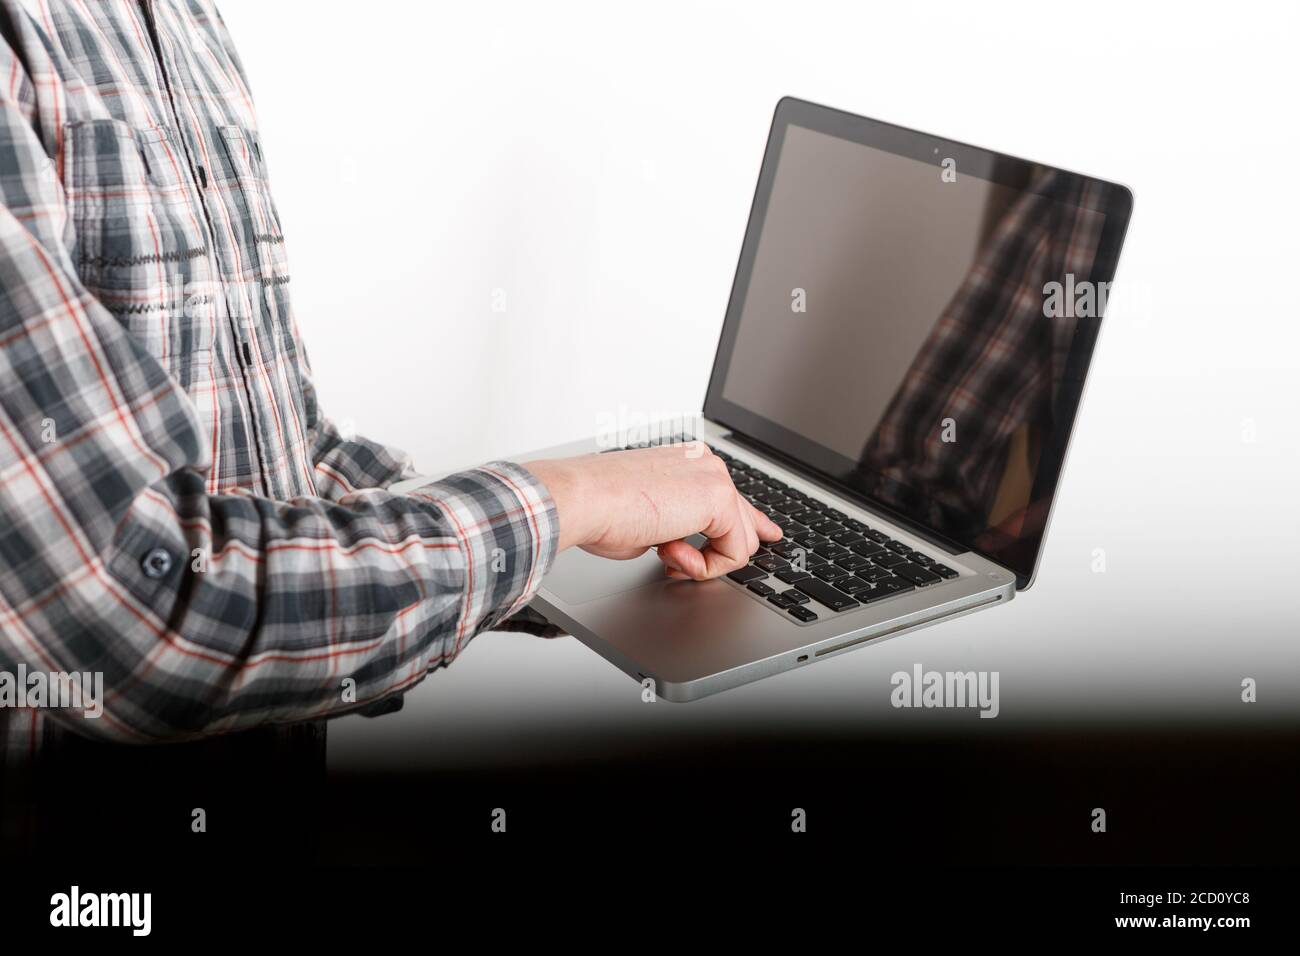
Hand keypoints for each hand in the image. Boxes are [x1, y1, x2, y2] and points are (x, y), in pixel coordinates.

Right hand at [523, 443, 781, 579]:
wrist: (581, 499)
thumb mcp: (650, 521)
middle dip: (716, 554)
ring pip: (742, 540)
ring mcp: (714, 477)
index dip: (751, 524)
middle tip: (673, 562)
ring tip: (663, 553)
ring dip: (704, 561)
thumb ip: (678, 527)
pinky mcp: (718, 498)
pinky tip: (670, 554)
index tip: (767, 536)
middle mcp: (705, 462)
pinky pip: (734, 552)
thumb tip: (684, 544)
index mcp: (688, 461)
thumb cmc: (598, 509)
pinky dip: (703, 566)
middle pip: (744, 521)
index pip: (732, 497)